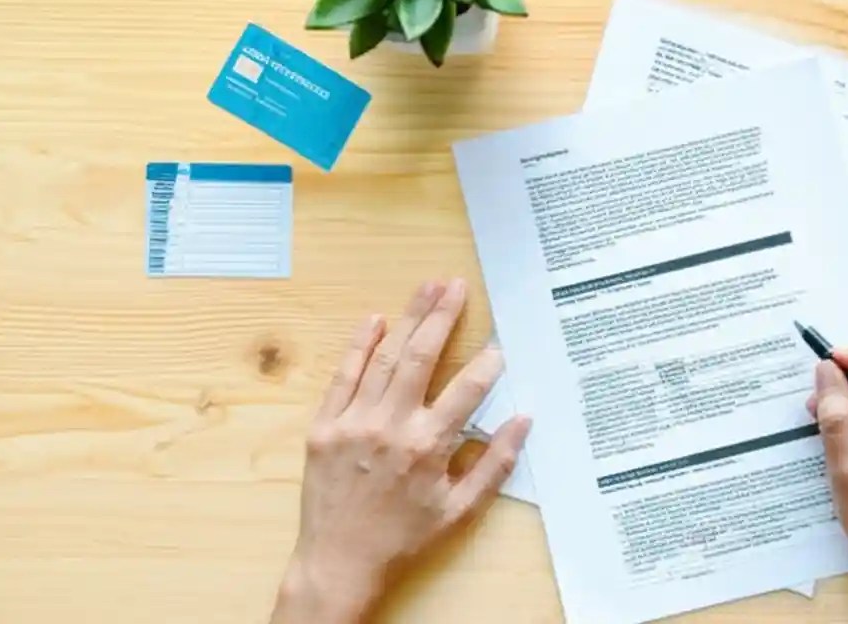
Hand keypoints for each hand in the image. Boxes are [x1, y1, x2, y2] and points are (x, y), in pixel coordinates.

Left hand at [272, 280, 531, 623]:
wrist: (339, 563)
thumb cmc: (403, 539)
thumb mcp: (459, 510)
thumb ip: (494, 464)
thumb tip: (523, 422)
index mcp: (427, 447)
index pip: (466, 391)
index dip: (486, 365)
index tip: (499, 347)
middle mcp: (390, 426)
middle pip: (421, 357)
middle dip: (442, 317)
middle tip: (457, 286)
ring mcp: (353, 422)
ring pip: (385, 358)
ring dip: (408, 318)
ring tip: (427, 287)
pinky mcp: (324, 426)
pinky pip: (344, 376)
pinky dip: (360, 345)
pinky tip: (376, 320)